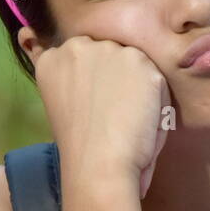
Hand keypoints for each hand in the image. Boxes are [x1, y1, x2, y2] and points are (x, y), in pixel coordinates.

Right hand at [34, 35, 171, 199]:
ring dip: (138, 91)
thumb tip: (90, 74)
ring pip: (135, 68)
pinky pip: (157, 83)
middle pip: (109, 55)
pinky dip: (158, 106)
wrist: (98, 164)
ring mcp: (109, 50)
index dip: (95, 84)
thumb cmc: (81, 149)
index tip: (97, 108)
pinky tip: (144, 126)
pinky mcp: (140, 61)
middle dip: (116, 80)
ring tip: (130, 124)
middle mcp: (77, 46)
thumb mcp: (65, 106)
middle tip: (116, 118)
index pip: (81, 59)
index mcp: (52, 60)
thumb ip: (76, 83)